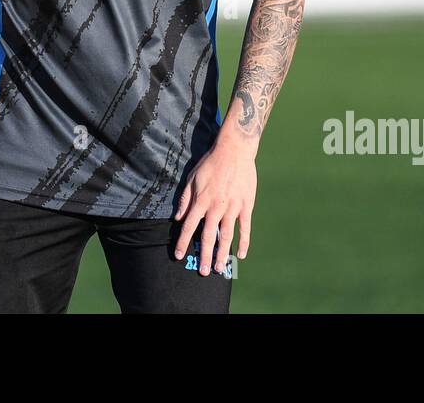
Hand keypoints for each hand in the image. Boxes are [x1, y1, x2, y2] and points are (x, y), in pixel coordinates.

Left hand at [173, 140, 256, 274]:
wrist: (235, 151)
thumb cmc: (211, 163)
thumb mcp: (192, 178)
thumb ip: (185, 199)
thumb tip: (177, 218)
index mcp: (201, 201)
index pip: (189, 227)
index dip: (183, 242)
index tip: (178, 256)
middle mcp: (216, 207)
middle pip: (208, 236)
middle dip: (203, 255)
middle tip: (202, 272)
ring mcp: (232, 208)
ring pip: (226, 236)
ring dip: (222, 254)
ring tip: (218, 268)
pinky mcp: (246, 206)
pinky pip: (245, 228)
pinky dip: (243, 242)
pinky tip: (240, 254)